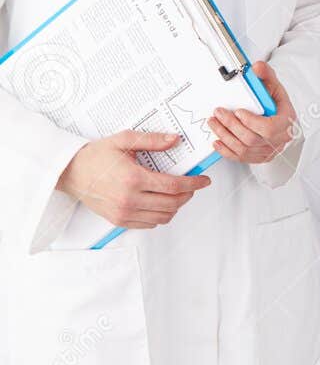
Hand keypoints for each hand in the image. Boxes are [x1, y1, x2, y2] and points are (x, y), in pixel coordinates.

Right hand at [56, 131, 211, 228]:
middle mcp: (129, 199)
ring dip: (176, 206)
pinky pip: (149, 224)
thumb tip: (175, 140)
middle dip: (188, 194)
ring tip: (179, 193)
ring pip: (163, 216)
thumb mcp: (124, 140)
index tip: (204, 180)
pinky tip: (162, 202)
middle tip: (193, 185)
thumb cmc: (96, 155)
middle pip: (172, 203)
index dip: (194, 183)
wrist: (70, 172)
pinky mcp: (118, 220)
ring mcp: (123, 213)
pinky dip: (161, 215)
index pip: (174, 186)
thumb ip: (152, 140)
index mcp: (133, 179)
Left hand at [209, 61, 298, 165]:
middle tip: (218, 113)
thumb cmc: (279, 106)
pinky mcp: (258, 157)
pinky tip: (218, 141)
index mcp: (286, 123)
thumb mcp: (275, 88)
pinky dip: (226, 150)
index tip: (238, 112)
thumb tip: (257, 67)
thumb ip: (267, 76)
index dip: (251, 122)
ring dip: (225, 136)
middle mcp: (278, 140)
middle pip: (251, 139)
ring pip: (243, 149)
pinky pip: (240, 158)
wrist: (283, 121)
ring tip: (214, 123)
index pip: (268, 129)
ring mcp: (268, 151)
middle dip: (231, 126)